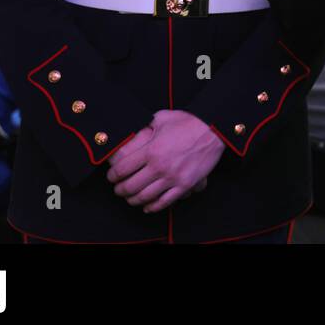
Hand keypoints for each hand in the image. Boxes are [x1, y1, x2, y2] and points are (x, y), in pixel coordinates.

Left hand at [106, 110, 224, 212]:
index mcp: (151, 150)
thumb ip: (146, 125)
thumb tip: (135, 128)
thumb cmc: (189, 121)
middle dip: (120, 190)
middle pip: (130, 187)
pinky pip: (164, 202)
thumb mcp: (162, 118)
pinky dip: (152, 207)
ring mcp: (172, 177)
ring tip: (130, 198)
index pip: (122, 170)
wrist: (214, 129)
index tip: (111, 178)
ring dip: (133, 200)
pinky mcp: (185, 185)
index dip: (112, 176)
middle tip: (118, 190)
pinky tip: (147, 206)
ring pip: (145, 197)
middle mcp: (159, 166)